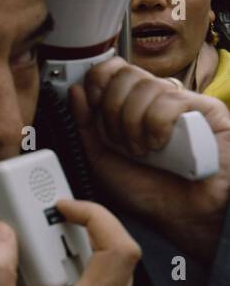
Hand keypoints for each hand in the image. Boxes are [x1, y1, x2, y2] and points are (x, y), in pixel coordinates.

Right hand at [0, 199, 138, 285]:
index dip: (96, 217)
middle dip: (85, 233)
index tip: (65, 208)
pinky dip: (80, 279)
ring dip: (81, 256)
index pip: (119, 251)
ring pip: (112, 280)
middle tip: (48, 224)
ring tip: (42, 254)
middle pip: (118, 261)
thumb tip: (1, 231)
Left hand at [69, 57, 229, 260]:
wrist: (179, 217)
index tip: (91, 103)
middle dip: (112, 109)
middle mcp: (157, 99)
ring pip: (145, 86)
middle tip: (119, 140)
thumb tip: (76, 90)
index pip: (113, 68)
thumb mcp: (101, 157)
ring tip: (142, 150)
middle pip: (125, 73)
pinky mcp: (208, 110)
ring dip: (133, 123)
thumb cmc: (145, 190)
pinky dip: (156, 126)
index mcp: (131, 104)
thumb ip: (84, 125)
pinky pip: (170, 101)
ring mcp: (183, 102)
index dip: (97, 80)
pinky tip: (161, 146)